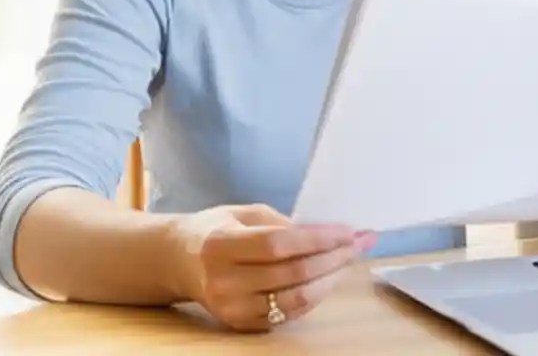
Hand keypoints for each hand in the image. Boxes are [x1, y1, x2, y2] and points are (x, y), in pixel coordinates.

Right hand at [166, 203, 376, 331]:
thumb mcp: (244, 213)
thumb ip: (283, 222)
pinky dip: (315, 295)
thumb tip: (332, 232)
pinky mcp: (241, 324)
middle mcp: (223, 281)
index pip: (279, 244)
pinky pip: (289, 312)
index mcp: (220, 245)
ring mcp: (231, 308)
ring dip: (330, 278)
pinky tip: (327, 277)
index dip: (318, 238)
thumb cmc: (217, 230)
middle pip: (293, 273)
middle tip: (358, 243)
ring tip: (347, 260)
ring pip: (296, 298)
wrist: (180, 262)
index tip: (348, 230)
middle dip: (333, 257)